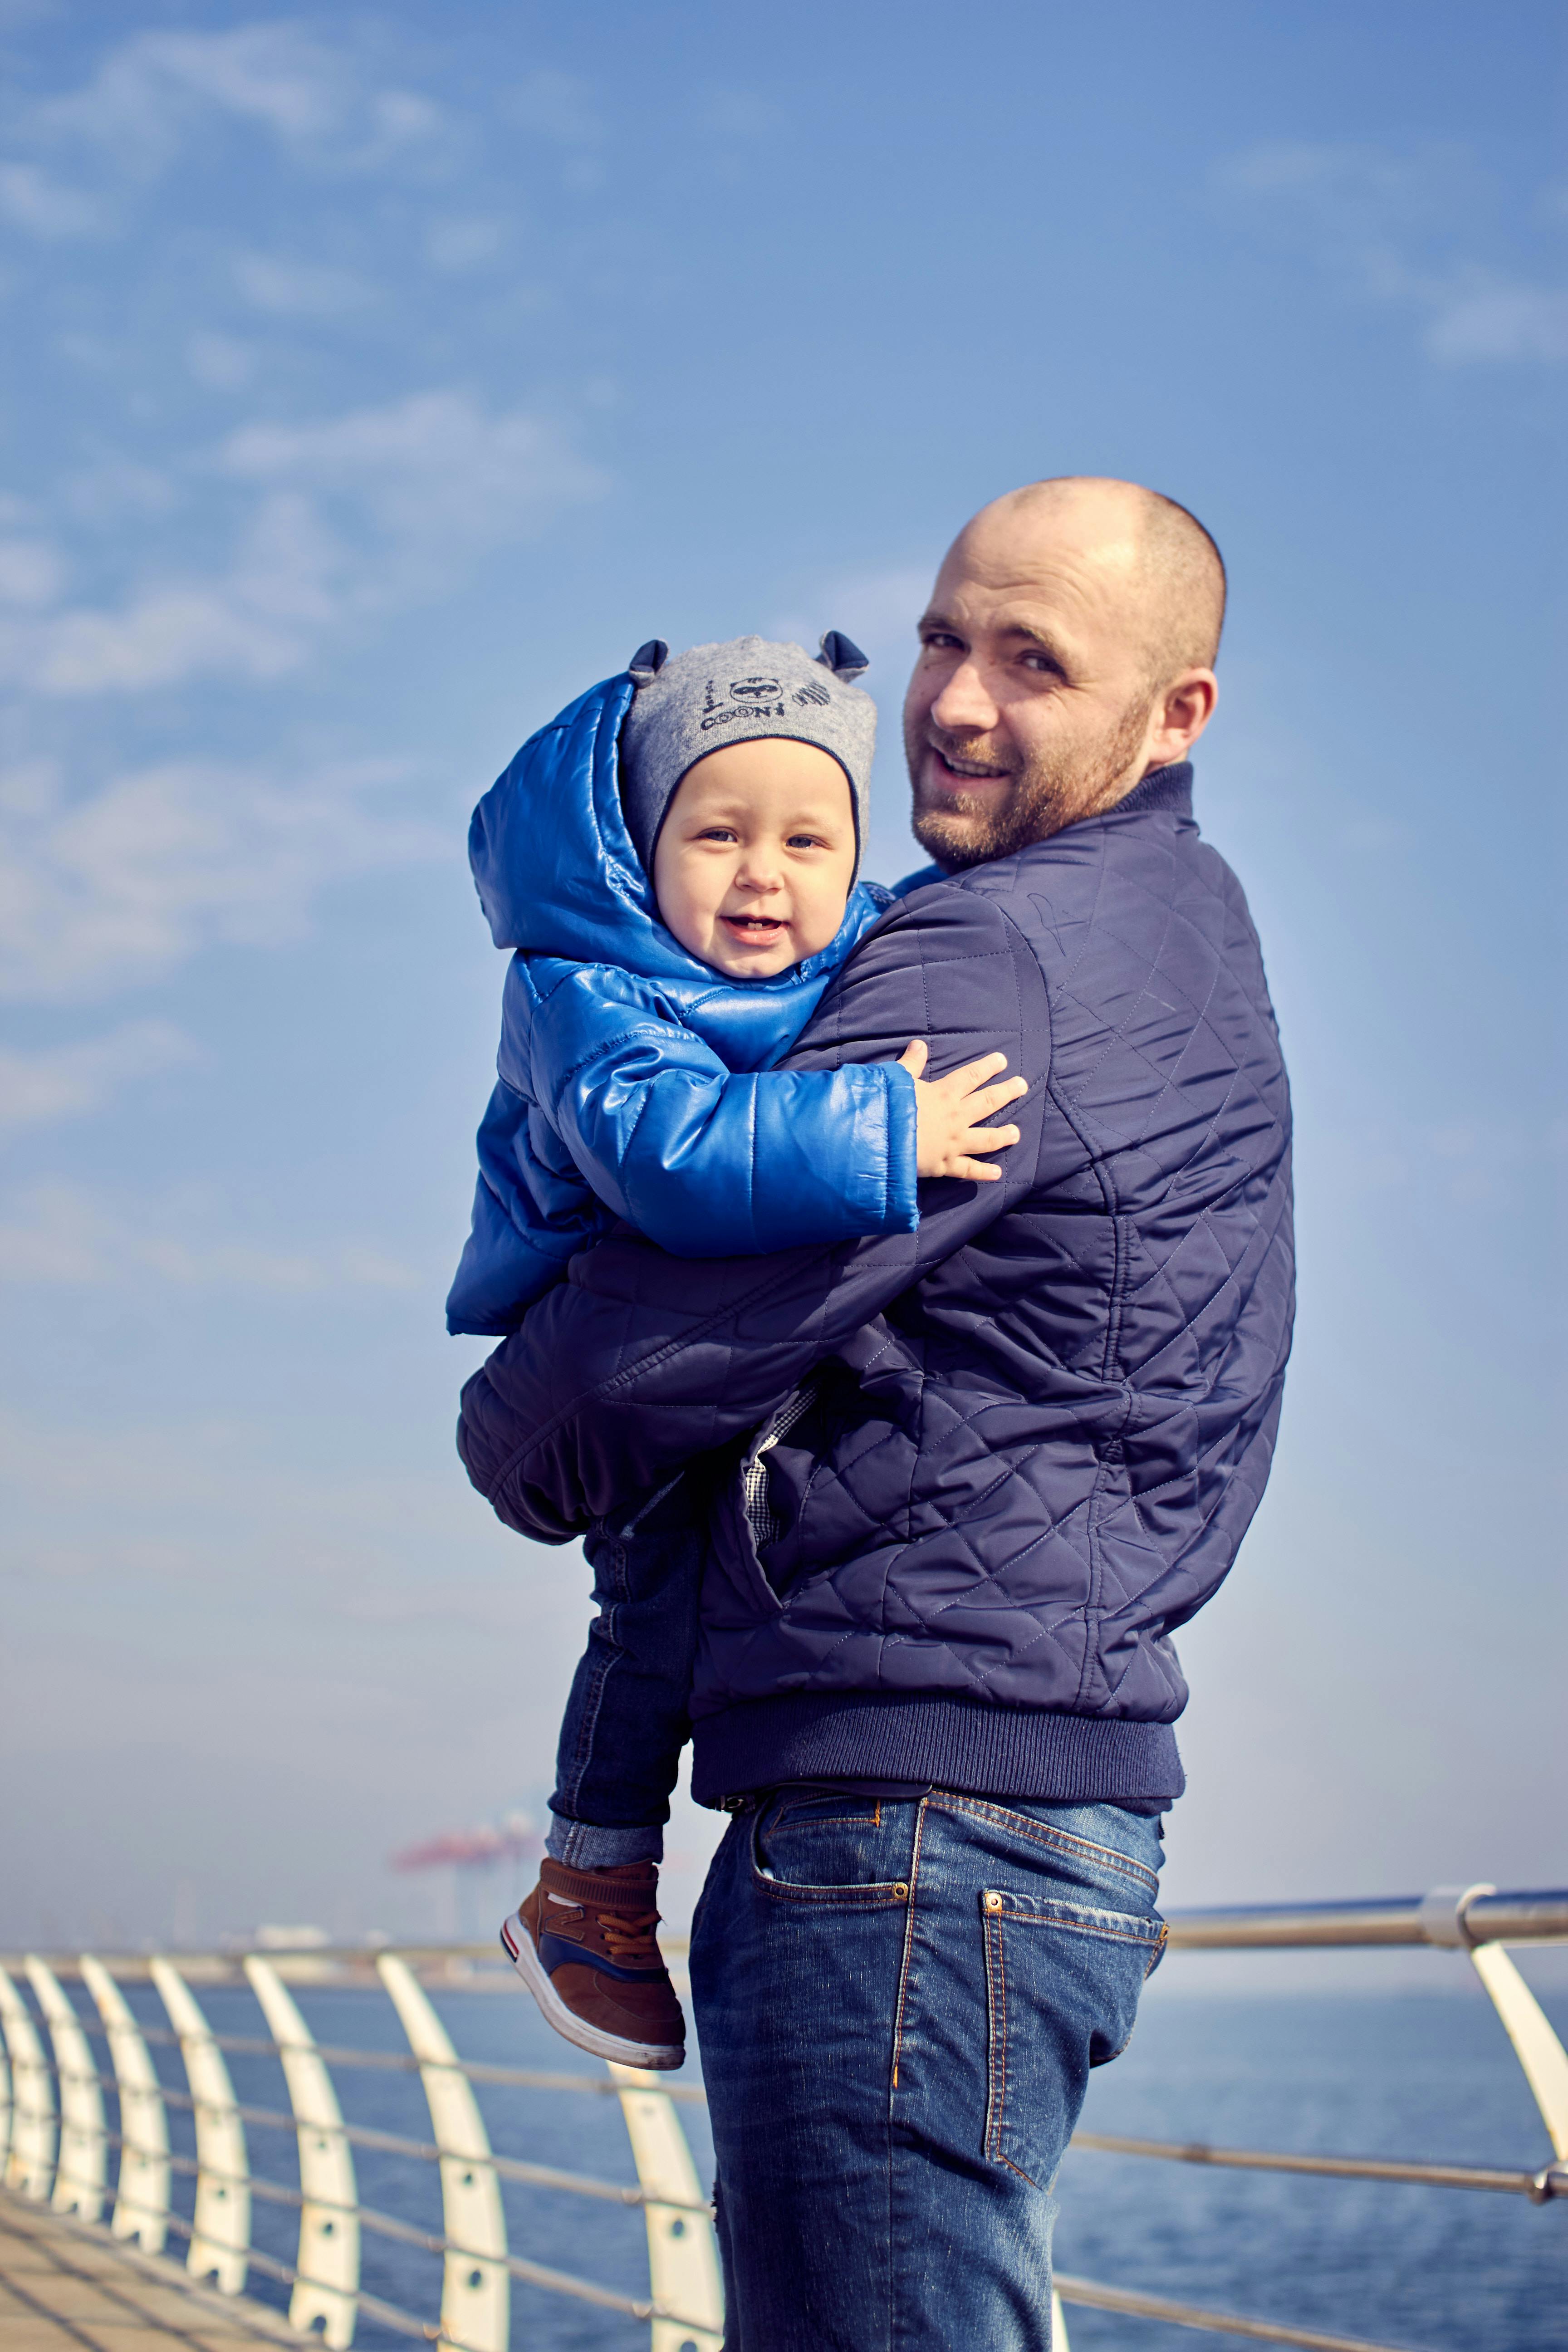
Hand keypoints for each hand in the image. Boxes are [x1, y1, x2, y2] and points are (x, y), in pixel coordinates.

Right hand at [897, 1040, 1027, 1182]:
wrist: (878, 1142)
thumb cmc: (885, 1108)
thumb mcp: (896, 1079)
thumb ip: (911, 1063)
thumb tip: (919, 1044)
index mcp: (944, 1094)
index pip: (971, 1076)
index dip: (988, 1067)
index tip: (1002, 1061)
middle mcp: (955, 1117)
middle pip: (986, 1102)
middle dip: (1006, 1093)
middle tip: (1022, 1086)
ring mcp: (953, 1143)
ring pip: (985, 1138)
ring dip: (1003, 1135)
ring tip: (1016, 1133)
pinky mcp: (945, 1165)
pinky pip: (968, 1170)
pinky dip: (983, 1172)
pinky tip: (997, 1173)